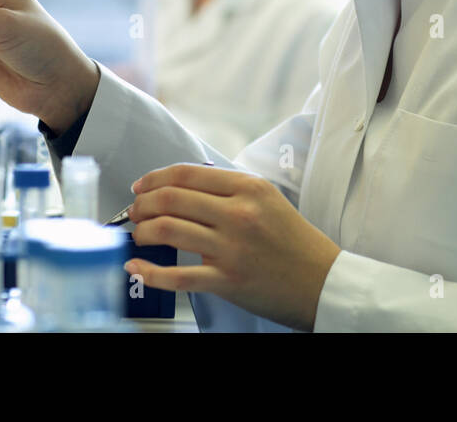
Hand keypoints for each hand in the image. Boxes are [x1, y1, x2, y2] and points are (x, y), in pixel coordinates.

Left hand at [126, 163, 341, 331]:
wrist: (322, 281)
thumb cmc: (294, 241)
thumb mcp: (268, 199)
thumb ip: (230, 189)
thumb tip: (185, 186)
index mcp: (248, 188)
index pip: (187, 174)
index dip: (155, 178)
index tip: (141, 186)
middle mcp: (238, 214)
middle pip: (171, 199)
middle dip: (142, 203)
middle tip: (135, 210)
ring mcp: (231, 248)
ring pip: (168, 230)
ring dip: (142, 231)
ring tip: (138, 233)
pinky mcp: (227, 280)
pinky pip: (177, 275)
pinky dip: (150, 271)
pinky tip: (136, 266)